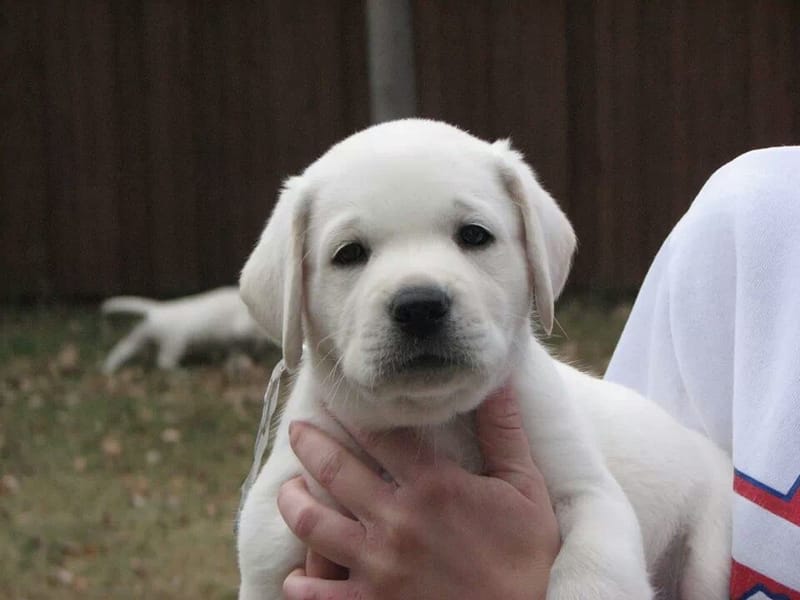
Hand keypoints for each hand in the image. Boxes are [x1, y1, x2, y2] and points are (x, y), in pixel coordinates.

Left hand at [277, 387, 560, 599]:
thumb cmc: (528, 558)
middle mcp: (396, 520)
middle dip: (308, 443)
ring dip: (292, 502)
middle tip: (296, 429)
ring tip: (288, 490)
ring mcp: (378, 566)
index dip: (353, 411)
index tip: (335, 397)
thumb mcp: (525, 489)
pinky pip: (318, 593)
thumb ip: (504, 433)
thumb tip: (498, 381)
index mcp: (432, 486)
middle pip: (334, 469)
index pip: (379, 435)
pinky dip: (300, 583)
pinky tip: (296, 574)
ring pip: (312, 523)